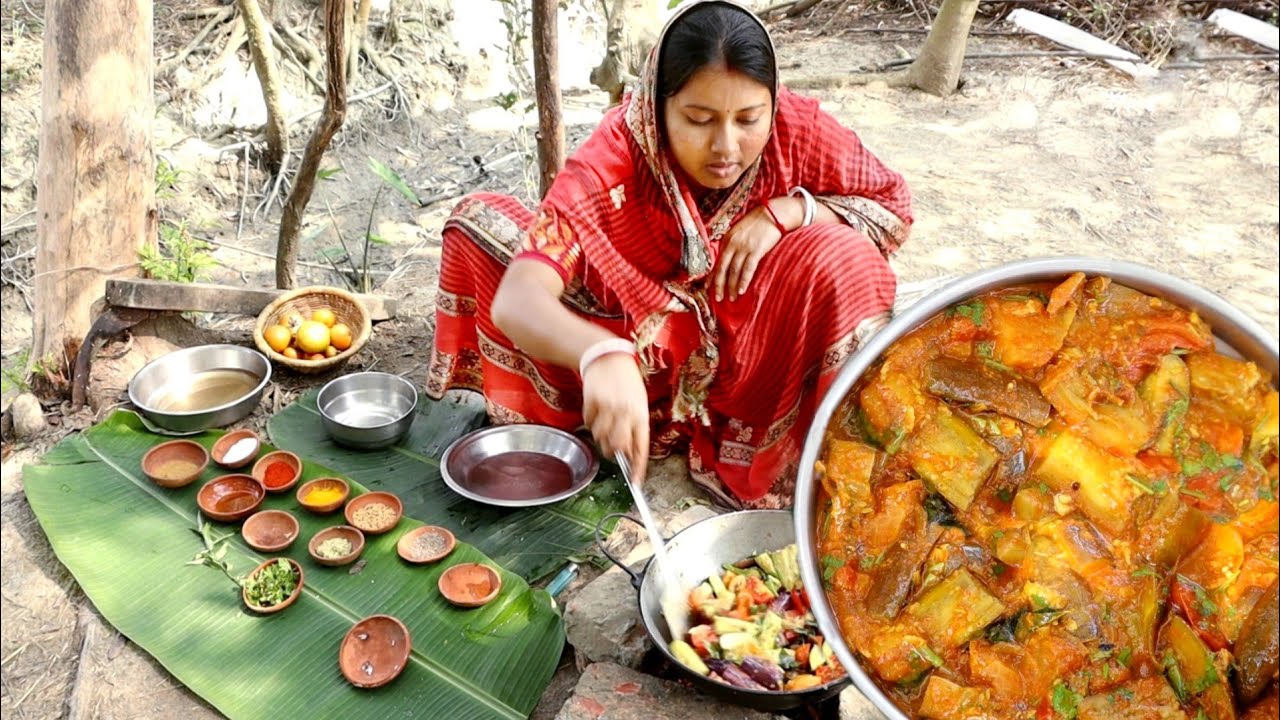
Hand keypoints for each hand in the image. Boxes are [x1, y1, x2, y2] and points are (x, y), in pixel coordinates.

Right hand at [581, 353, 648, 484]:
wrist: (608, 358)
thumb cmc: (627, 383)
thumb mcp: (639, 404)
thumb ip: (636, 428)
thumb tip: (631, 454)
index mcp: (641, 414)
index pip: (641, 447)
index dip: (638, 468)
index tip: (636, 483)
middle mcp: (625, 412)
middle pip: (617, 447)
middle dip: (614, 453)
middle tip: (612, 447)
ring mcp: (607, 408)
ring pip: (600, 438)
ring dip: (601, 436)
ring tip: (605, 421)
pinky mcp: (591, 403)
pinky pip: (588, 423)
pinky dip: (591, 421)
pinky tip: (597, 409)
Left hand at [714, 204, 783, 301]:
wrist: (774, 213)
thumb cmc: (758, 223)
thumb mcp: (740, 231)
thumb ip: (733, 244)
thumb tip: (729, 261)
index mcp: (727, 239)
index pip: (717, 262)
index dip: (712, 276)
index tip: (707, 288)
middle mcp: (733, 244)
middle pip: (722, 268)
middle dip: (719, 285)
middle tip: (718, 298)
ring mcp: (744, 247)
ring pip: (734, 271)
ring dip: (732, 286)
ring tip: (731, 298)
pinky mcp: (756, 250)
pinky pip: (747, 269)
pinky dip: (744, 281)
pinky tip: (742, 291)